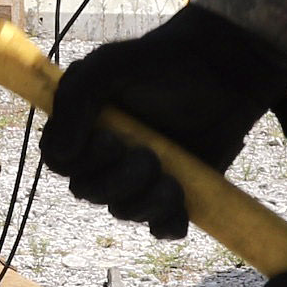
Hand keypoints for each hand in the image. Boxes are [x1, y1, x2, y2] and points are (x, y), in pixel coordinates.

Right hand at [43, 4, 286, 239]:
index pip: (60, 161)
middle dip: (117, 181)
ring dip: (145, 201)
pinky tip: (180, 204)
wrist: (226, 68)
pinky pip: (161, 225)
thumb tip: (61, 153)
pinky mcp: (175, 191)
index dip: (79, 162)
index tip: (111, 141)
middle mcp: (108, 155)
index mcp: (86, 125)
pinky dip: (168, 222)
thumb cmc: (166, 61)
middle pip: (89, 191)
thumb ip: (76, 97)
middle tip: (148, 155)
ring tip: (171, 178)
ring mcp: (141, 175)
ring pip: (124, 210)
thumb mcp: (112, 65)